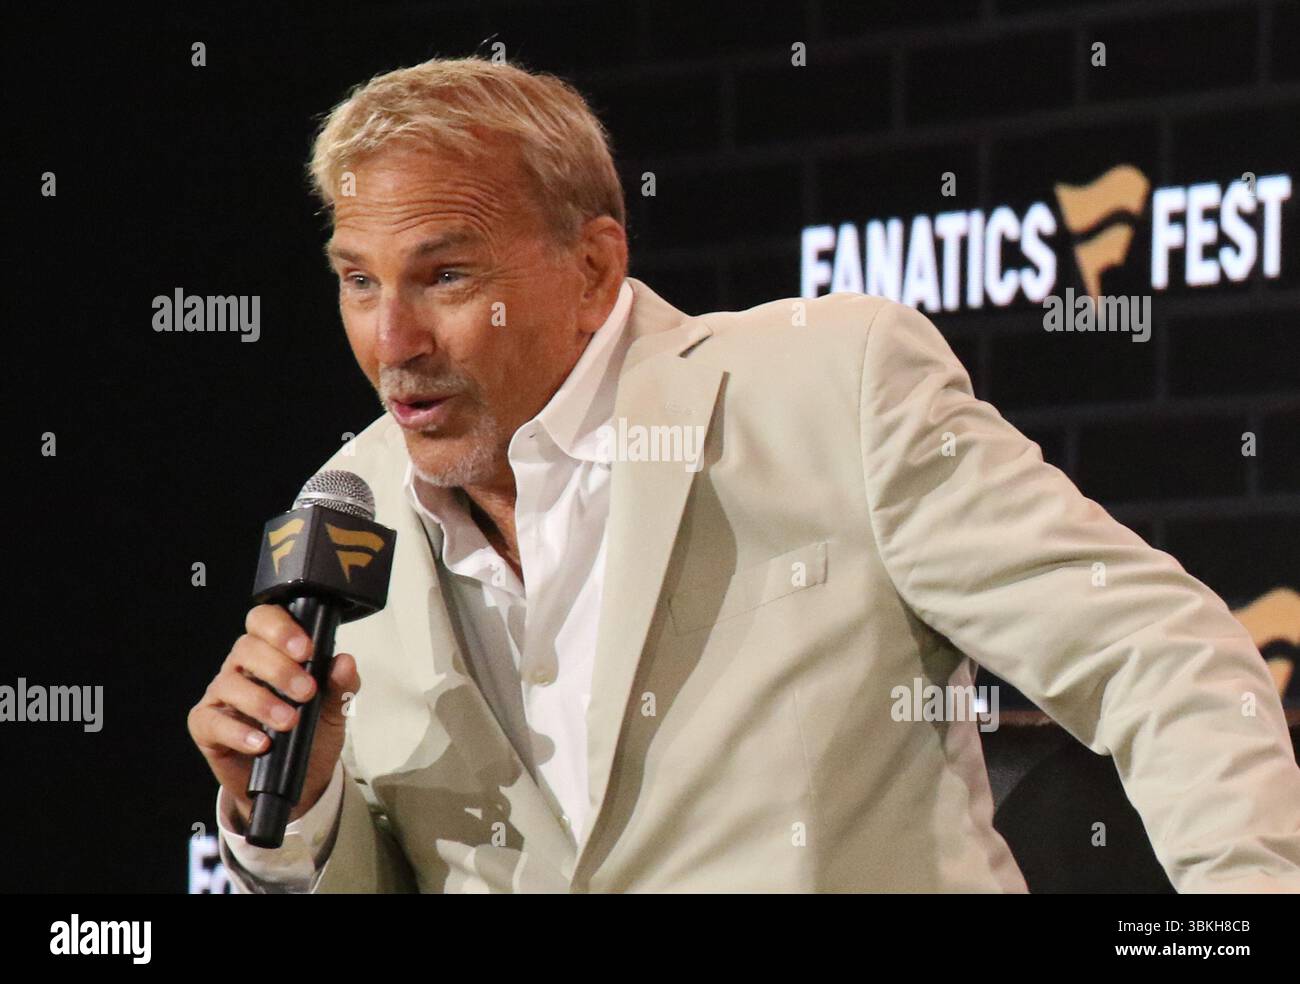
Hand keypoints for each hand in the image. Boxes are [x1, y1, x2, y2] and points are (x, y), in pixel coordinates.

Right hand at [188, 603, 360, 827]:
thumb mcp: (333, 710)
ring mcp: (222, 695)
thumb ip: (340, 685)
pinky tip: (261, 743)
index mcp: (272, 652)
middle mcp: (243, 667)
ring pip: (230, 683)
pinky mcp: (206, 726)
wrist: (300, 782)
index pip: (265, 620)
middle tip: (306, 692)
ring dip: (262, 702)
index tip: (306, 650)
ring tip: (289, 722)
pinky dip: (238, 733)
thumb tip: (345, 662)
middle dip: (279, 669)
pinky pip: (212, 721)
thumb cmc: (311, 735)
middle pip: (247, 648)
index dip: (281, 629)